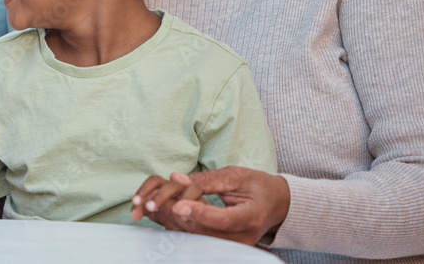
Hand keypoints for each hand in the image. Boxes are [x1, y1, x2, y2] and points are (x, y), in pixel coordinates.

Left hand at [139, 166, 289, 244]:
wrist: (275, 206)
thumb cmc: (258, 186)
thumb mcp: (238, 175)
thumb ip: (208, 179)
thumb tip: (176, 178)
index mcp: (250, 217)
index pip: (221, 219)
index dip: (198, 212)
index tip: (177, 204)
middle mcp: (241, 238)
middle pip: (204, 231)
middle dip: (174, 216)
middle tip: (150, 204)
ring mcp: (232, 247)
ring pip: (195, 238)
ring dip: (170, 222)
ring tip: (148, 207)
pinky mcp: (222, 247)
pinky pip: (195, 239)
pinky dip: (176, 226)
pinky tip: (160, 213)